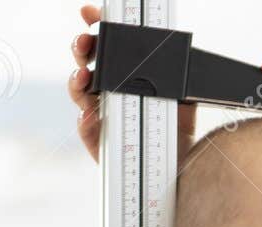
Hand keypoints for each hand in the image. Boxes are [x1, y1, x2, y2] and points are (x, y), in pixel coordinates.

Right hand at [68, 4, 196, 162]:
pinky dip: (85, 120)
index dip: (97, 29)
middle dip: (81, 49)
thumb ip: (179, 81)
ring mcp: (101, 118)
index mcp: (126, 80)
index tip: (90, 13)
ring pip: (79, 93)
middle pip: (87, 65)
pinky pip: (85, 128)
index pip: (107, 50)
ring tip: (84, 76)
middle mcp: (110, 95)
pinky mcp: (99, 144)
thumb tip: (183, 54)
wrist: (179, 176)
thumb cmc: (178, 140)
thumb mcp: (184, 104)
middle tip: (84, 43)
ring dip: (77, 80)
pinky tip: (90, 113)